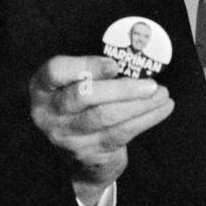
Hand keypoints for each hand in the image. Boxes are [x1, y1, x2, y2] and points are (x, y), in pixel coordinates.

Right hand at [28, 55, 173, 205]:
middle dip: (122, 89)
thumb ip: (94, 68)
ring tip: (162, 94)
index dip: (86, 65)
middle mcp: (48, 113)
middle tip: (151, 84)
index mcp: (43, 87)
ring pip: (105, 117)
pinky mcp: (87, 153)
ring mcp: (66, 136)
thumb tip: (134, 52)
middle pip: (83, 95)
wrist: (77, 152)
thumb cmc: (81, 103)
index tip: (114, 64)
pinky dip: (146, 119)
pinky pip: (120, 133)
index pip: (55, 71)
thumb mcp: (75, 82)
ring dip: (140, 105)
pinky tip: (163, 108)